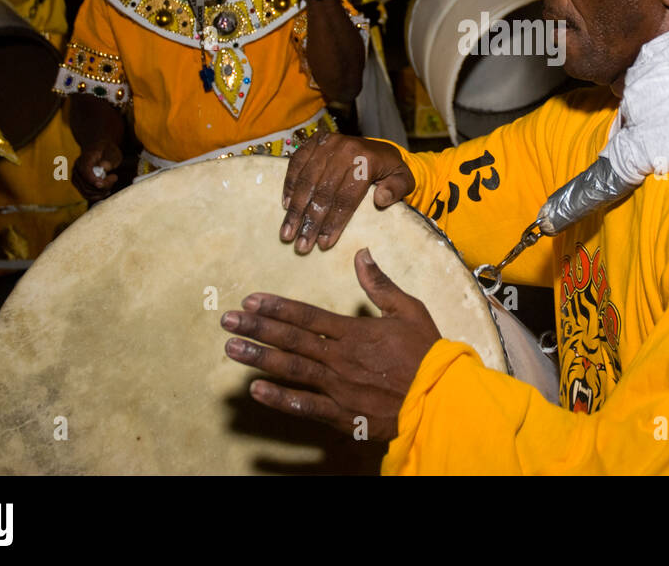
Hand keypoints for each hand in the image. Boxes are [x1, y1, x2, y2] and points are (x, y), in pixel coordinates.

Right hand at [73, 141, 121, 201]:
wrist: (100, 149)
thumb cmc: (108, 150)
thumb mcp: (112, 152)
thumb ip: (108, 161)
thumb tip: (102, 168)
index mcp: (84, 158)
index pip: (85, 172)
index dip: (93, 180)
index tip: (104, 183)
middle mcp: (77, 169)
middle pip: (86, 185)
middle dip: (103, 186)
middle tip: (114, 177)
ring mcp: (77, 178)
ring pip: (86, 192)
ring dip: (101, 192)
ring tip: (111, 185)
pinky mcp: (79, 185)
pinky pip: (86, 195)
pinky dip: (97, 196)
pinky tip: (106, 191)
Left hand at [221, 249, 441, 441]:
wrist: (441, 399)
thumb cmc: (428, 353)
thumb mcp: (409, 310)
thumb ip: (381, 284)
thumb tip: (361, 254)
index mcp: (355, 332)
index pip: (307, 315)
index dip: (277, 307)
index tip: (251, 300)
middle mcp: (340, 358)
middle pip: (291, 340)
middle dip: (257, 328)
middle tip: (227, 320)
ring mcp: (339, 387)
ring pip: (291, 370)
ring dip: (259, 358)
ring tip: (231, 348)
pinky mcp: (342, 414)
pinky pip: (305, 406)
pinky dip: (279, 398)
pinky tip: (256, 389)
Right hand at [281, 131, 414, 253]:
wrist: (380, 147)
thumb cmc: (390, 170)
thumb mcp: (404, 179)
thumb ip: (397, 190)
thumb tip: (381, 199)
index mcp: (367, 159)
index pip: (346, 196)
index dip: (334, 222)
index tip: (324, 244)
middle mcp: (345, 148)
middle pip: (323, 191)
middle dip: (311, 222)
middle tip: (301, 246)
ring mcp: (328, 142)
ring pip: (307, 180)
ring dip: (295, 210)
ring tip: (287, 233)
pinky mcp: (314, 141)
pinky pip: (296, 163)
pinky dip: (289, 185)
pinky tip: (285, 206)